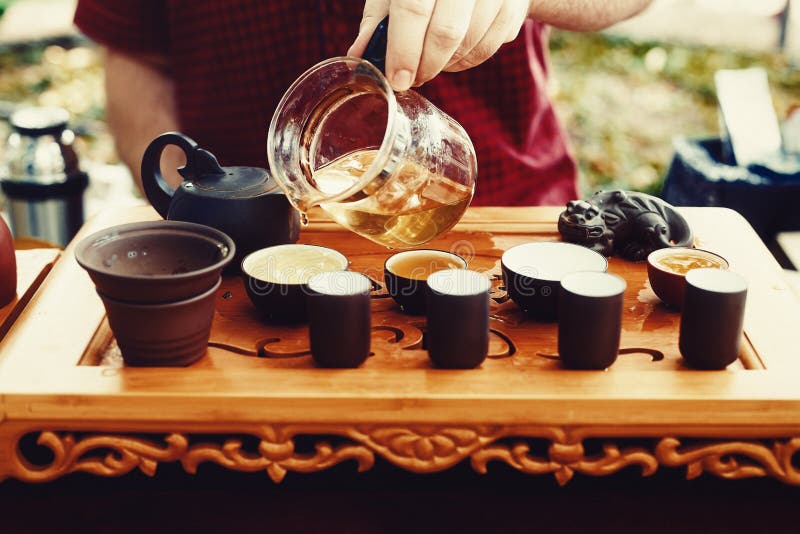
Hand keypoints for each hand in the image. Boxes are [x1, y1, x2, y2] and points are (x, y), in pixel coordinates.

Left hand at [348, 0, 529, 90]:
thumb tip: (359, 55)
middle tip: (413, 78)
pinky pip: (487, 47)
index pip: (413, 8)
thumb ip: (378, 19)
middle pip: (446, 32)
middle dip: (425, 66)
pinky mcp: (513, 5)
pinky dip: (465, 60)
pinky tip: (452, 54)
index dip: (403, 50)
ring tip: (430, 61)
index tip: (398, 79)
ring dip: (444, 65)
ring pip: (468, 44)